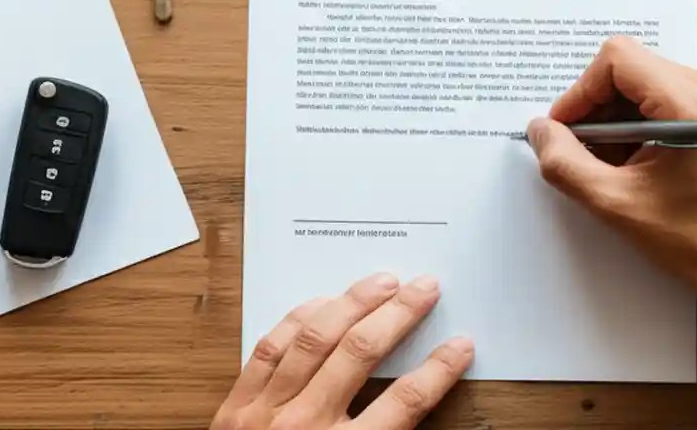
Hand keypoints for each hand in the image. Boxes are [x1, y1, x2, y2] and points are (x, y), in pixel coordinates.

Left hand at [211, 273, 471, 429]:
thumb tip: (412, 408)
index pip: (404, 403)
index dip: (438, 370)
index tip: (460, 345)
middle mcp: (305, 428)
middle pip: (361, 355)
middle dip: (399, 315)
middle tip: (425, 288)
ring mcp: (266, 413)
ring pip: (314, 339)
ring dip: (352, 303)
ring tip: (381, 281)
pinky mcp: (235, 407)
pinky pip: (269, 349)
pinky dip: (296, 320)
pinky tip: (321, 302)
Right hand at [527, 36, 696, 332]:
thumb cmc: (691, 239)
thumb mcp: (612, 203)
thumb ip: (564, 162)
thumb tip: (539, 129)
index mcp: (694, 105)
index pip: (618, 59)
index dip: (580, 91)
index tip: (565, 129)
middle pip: (629, 68)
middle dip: (596, 106)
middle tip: (583, 149)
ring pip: (643, 81)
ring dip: (614, 116)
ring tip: (610, 160)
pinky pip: (662, 94)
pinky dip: (636, 121)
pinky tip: (632, 158)